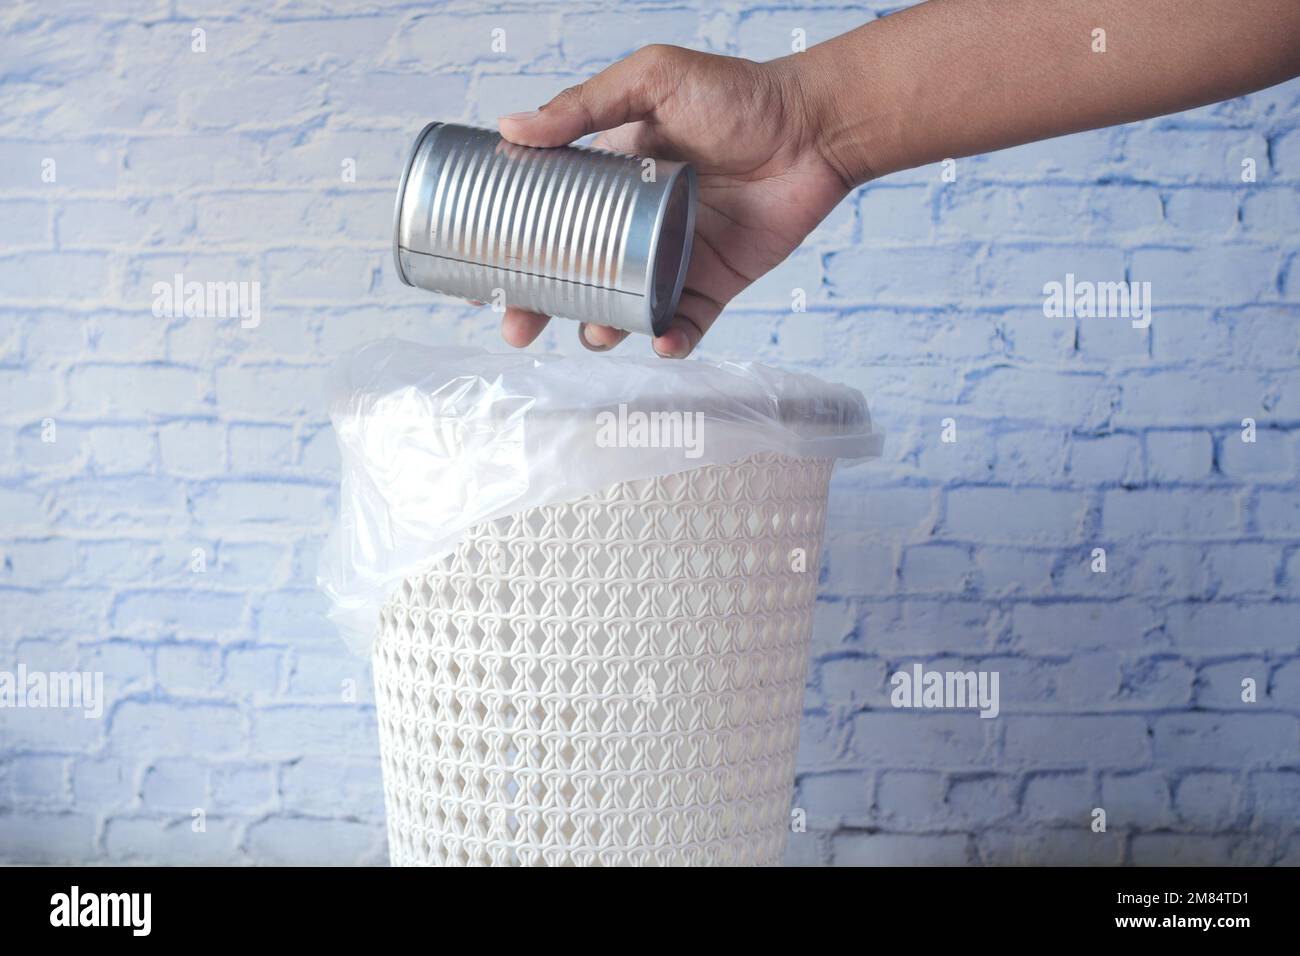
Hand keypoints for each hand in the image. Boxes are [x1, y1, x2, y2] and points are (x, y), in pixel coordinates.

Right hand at [496, 45, 849, 357]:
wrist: (815, 127)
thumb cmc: (737, 95)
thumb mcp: (652, 81)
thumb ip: (585, 105)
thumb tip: (510, 128)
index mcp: (610, 180)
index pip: (549, 222)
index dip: (514, 252)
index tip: (485, 278)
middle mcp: (635, 225)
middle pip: (576, 277)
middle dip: (543, 308)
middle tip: (519, 327)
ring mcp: (673, 258)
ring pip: (623, 308)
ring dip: (602, 328)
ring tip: (597, 329)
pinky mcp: (715, 284)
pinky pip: (685, 323)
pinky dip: (670, 340)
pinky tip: (661, 341)